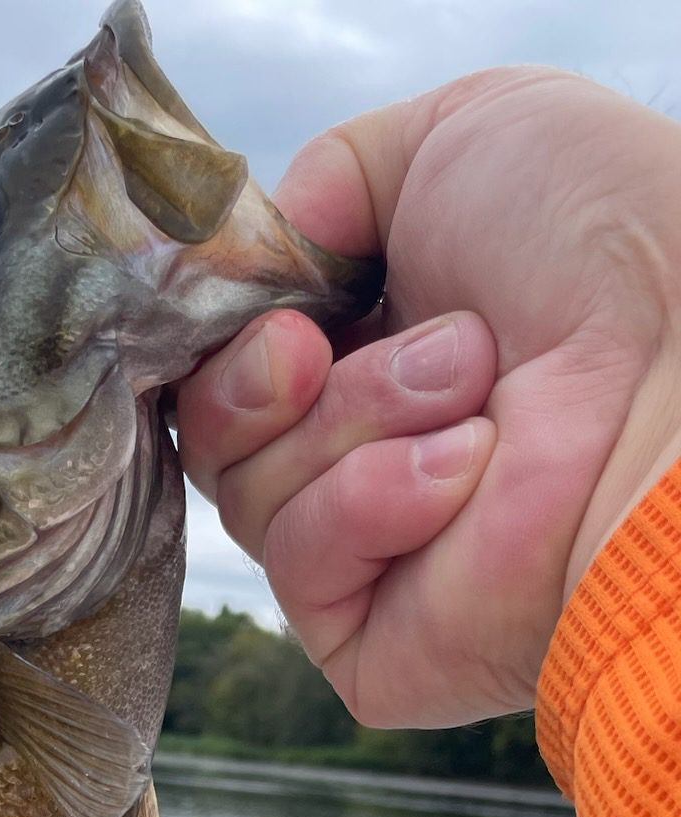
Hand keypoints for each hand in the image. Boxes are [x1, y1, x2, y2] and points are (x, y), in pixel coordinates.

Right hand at [176, 68, 680, 726]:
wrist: (676, 359)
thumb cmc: (602, 241)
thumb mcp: (450, 137)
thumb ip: (322, 184)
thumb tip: (252, 267)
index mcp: (372, 354)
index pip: (227, 369)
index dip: (227, 336)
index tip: (275, 304)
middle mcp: (363, 460)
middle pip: (215, 440)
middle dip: (262, 378)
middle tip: (325, 349)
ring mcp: (368, 559)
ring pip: (249, 499)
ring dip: (350, 422)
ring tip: (470, 389)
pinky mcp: (371, 646)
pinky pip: (298, 571)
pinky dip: (368, 504)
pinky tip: (466, 472)